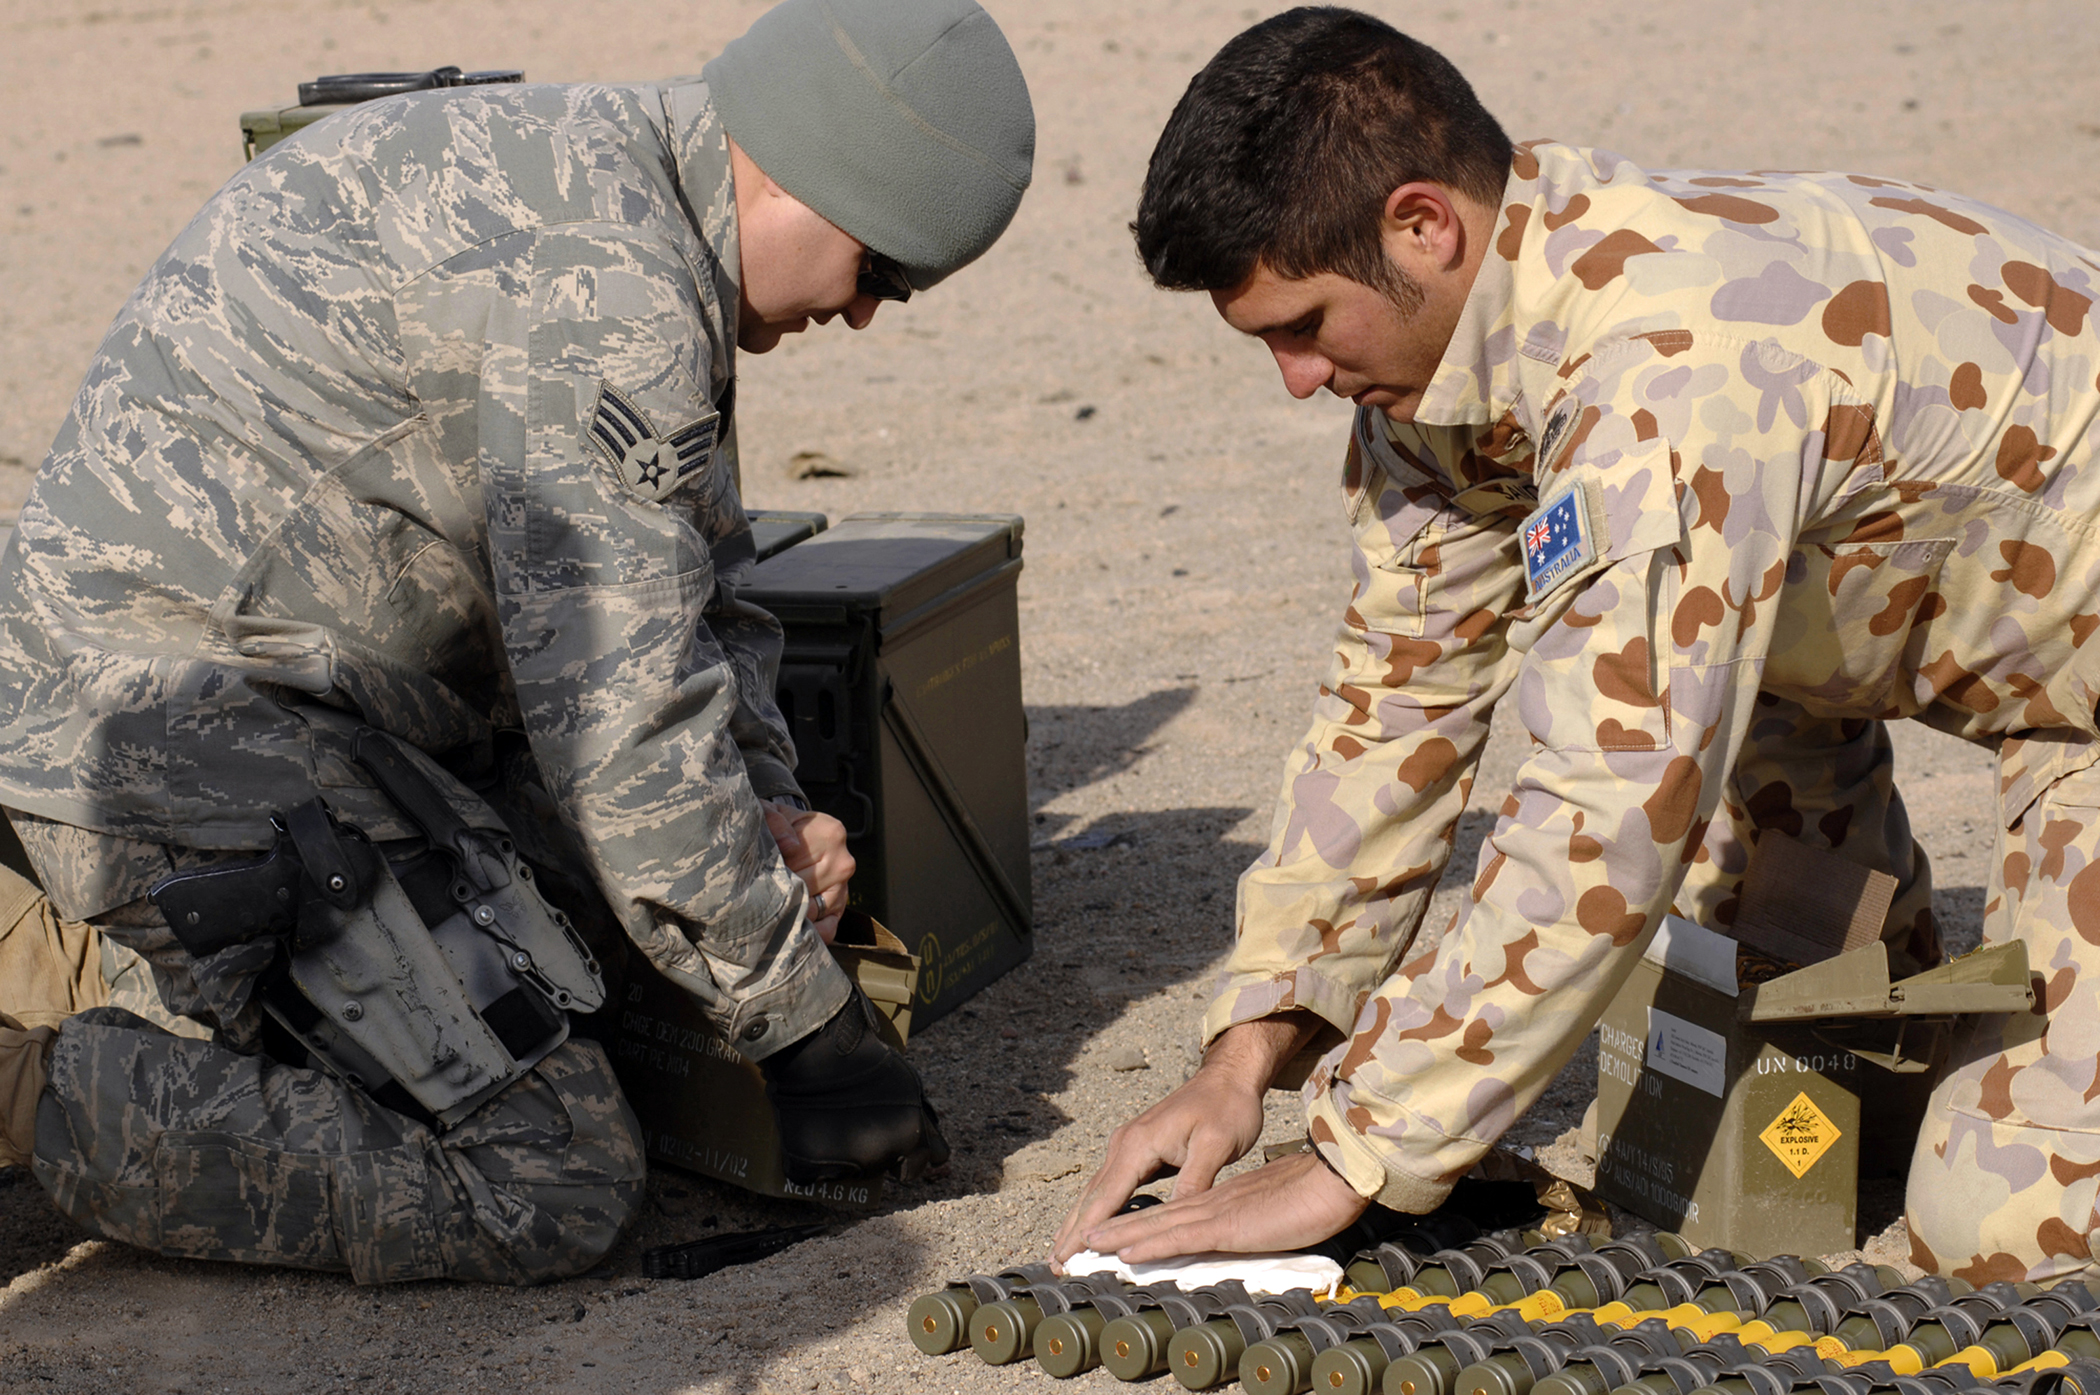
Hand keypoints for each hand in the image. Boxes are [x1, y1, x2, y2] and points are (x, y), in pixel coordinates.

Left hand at [763, 801, 852, 943]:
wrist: (798, 830)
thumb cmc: (780, 824)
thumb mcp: (771, 812)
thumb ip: (775, 821)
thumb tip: (789, 846)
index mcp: (830, 833)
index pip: (796, 864)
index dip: (770, 872)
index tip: (754, 874)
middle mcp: (843, 862)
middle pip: (802, 890)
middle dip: (776, 894)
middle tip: (756, 895)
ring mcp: (844, 887)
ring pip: (811, 912)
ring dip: (788, 915)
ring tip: (767, 912)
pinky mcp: (841, 907)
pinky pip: (828, 928)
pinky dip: (809, 933)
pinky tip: (788, 929)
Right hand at [1050, 1015, 1314, 1263]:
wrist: (1228, 1077)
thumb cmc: (1226, 1108)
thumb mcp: (1216, 1144)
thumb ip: (1192, 1180)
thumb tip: (1174, 1219)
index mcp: (1138, 1144)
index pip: (1105, 1197)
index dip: (1086, 1231)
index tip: (1068, 1258)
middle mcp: (1125, 1144)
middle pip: (1091, 1196)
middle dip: (1071, 1232)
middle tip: (1055, 1266)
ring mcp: (1129, 1146)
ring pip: (1097, 1191)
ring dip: (1079, 1222)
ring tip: (1063, 1253)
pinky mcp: (1139, 1150)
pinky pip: (1111, 1186)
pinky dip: (1097, 1209)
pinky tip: (1092, 1226)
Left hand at [1074, 1149, 1369, 1263]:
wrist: (1338, 1175)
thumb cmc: (1310, 1195)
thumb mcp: (1265, 1212)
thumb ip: (1241, 1224)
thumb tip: (1224, 1239)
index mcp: (1214, 1198)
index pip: (1163, 1215)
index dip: (1128, 1229)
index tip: (1099, 1242)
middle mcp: (1206, 1200)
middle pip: (1147, 1217)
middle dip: (1106, 1233)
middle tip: (1071, 1250)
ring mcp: (1214, 1209)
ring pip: (1154, 1225)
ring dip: (1115, 1237)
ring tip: (1081, 1249)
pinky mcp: (1226, 1222)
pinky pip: (1181, 1234)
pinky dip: (1150, 1243)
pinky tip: (1124, 1251)